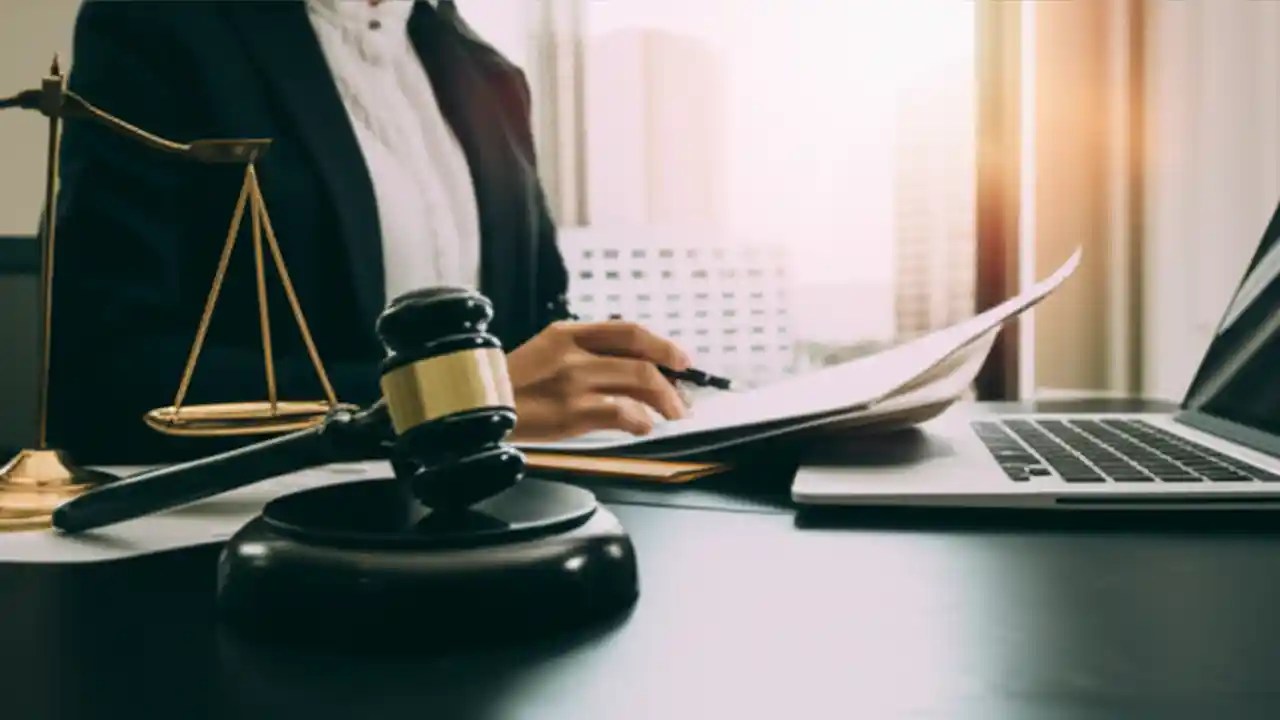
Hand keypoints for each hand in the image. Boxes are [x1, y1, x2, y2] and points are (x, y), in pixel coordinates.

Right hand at [506, 320, 692, 440]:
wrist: (476, 408)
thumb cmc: (511, 386)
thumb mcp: (544, 353)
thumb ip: (582, 353)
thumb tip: (631, 369)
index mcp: (566, 333)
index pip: (627, 331)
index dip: (661, 344)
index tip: (680, 360)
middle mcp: (573, 354)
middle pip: (641, 361)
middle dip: (671, 382)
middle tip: (682, 399)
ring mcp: (574, 383)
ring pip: (638, 384)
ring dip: (663, 402)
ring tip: (670, 414)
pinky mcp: (572, 413)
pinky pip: (622, 413)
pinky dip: (640, 421)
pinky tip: (643, 427)